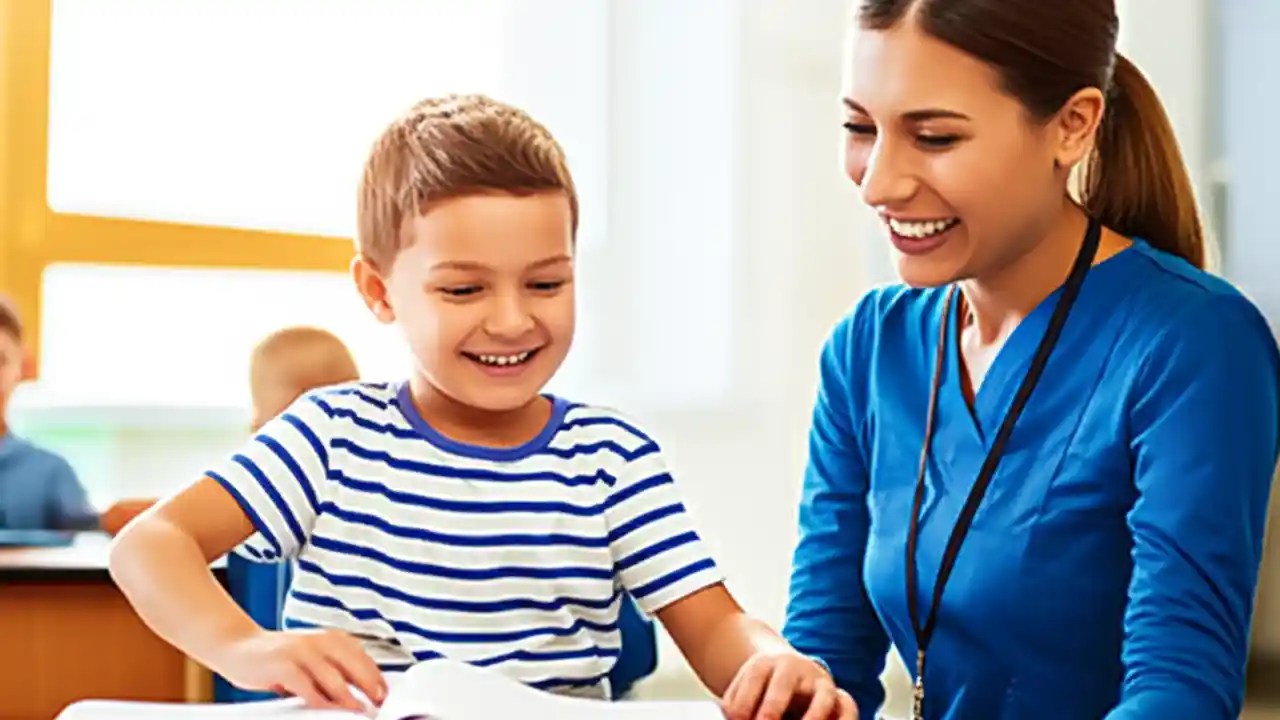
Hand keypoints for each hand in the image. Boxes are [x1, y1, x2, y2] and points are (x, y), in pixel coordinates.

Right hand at [215, 628, 387, 709]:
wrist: (238, 645)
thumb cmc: (279, 657)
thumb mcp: (312, 659)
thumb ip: (334, 671)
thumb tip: (362, 692)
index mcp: (331, 638)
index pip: (362, 658)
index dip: (376, 678)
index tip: (385, 696)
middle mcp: (319, 641)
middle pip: (353, 665)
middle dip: (369, 687)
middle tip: (378, 705)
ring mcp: (300, 651)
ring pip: (332, 676)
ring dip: (348, 697)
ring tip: (358, 711)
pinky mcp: (282, 664)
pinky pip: (305, 685)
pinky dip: (318, 699)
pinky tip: (325, 709)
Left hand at [721, 651, 855, 719]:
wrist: (785, 670)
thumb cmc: (760, 689)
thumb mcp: (743, 691)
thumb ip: (736, 707)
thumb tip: (735, 719)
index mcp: (763, 664)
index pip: (753, 680)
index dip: (743, 706)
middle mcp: (794, 668)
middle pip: (784, 684)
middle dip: (772, 708)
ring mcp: (818, 681)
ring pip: (823, 695)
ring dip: (813, 717)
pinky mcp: (837, 695)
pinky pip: (848, 706)